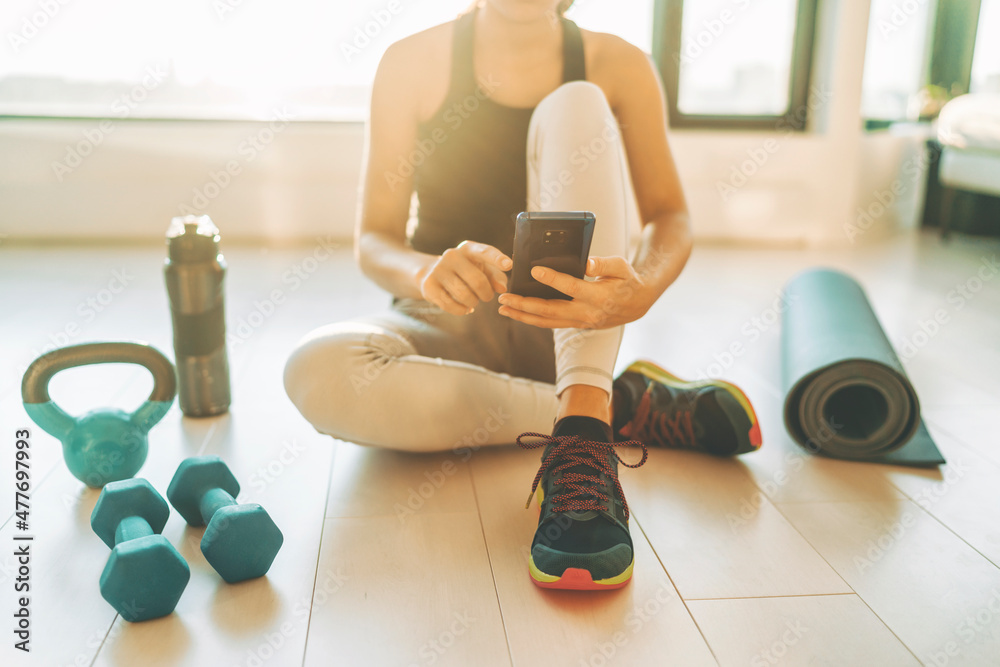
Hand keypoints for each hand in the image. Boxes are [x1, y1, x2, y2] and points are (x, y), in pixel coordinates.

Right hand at [417, 241, 511, 315]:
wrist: (433, 273)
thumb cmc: (466, 271)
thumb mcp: (483, 269)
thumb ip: (496, 277)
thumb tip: (502, 288)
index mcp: (468, 248)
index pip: (485, 251)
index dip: (497, 259)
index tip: (509, 265)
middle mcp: (452, 255)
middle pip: (477, 280)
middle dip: (486, 294)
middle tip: (487, 297)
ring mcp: (438, 270)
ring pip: (464, 295)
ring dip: (473, 302)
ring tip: (473, 301)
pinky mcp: (429, 285)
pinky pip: (451, 305)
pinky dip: (461, 310)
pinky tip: (464, 308)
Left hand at [497, 256, 650, 328]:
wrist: (637, 304)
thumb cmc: (627, 280)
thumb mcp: (621, 266)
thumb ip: (603, 264)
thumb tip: (585, 263)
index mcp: (599, 297)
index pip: (571, 287)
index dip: (552, 279)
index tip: (534, 270)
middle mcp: (587, 313)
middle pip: (551, 311)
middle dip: (525, 304)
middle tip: (504, 297)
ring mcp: (580, 322)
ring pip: (547, 322)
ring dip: (523, 316)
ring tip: (503, 308)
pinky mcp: (576, 324)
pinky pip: (551, 324)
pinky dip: (532, 319)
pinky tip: (518, 312)